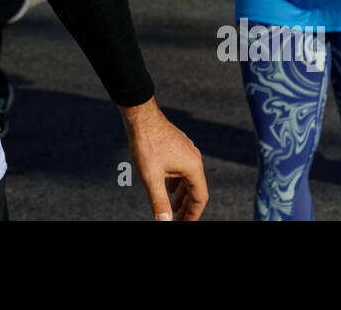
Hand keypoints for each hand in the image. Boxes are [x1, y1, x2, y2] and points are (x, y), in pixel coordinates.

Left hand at [121, 98, 208, 220]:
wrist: (140, 116)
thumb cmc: (146, 144)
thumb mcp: (151, 177)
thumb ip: (159, 202)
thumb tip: (165, 221)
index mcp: (193, 167)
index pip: (200, 198)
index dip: (193, 214)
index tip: (185, 224)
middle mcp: (193, 159)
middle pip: (195, 189)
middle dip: (187, 207)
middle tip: (179, 220)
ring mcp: (186, 151)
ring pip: (187, 179)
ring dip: (181, 195)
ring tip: (173, 208)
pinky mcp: (177, 145)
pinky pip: (181, 169)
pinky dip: (176, 182)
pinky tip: (167, 187)